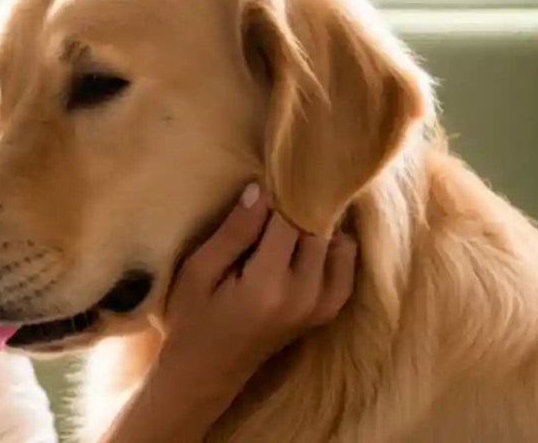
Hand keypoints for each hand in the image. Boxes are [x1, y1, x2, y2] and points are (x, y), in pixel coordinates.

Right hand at [101, 183, 356, 442]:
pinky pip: (346, 265)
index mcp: (267, 285)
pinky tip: (308, 235)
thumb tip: (261, 189)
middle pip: (319, 229)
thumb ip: (233, 232)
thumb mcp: (198, 272)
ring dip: (318, 223)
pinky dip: (333, 245)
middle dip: (303, 203)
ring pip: (337, 244)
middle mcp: (304, 296)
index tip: (276, 166)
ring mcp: (320, 307)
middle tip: (283, 181)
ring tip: (291, 209)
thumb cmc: (191, 318)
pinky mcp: (326, 311)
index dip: (286, 189)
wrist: (206, 371)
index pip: (291, 219)